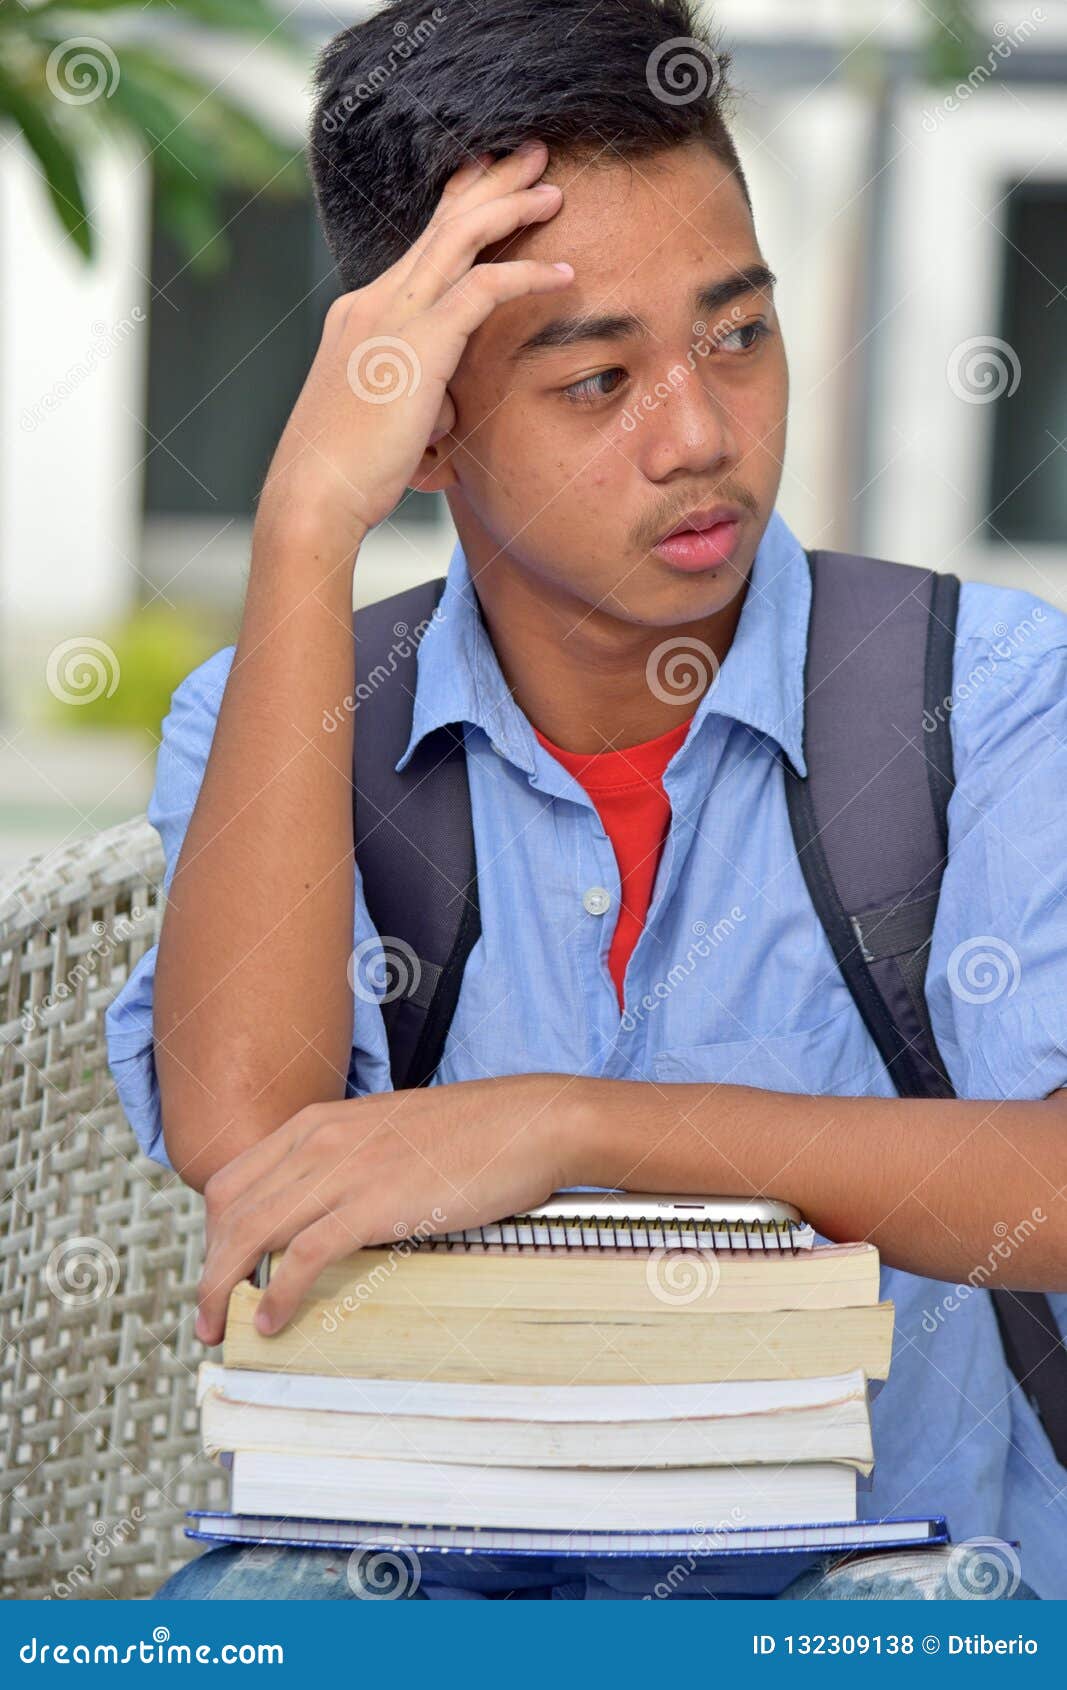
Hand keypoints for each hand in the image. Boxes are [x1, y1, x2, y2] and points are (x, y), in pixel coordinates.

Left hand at [194, 1072, 588, 1343]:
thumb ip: (348, 1162)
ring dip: (225, 1287)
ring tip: (221, 1328)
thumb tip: (327, 1210)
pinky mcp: (374, 1204)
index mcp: (318, 1121)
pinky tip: (273, 1322)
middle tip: (208, 1315)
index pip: (235, 1179)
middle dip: (208, 1268)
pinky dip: (279, 1293)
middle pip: (231, 1210)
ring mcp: (344, 1170)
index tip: (219, 1272)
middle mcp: (318, 1140)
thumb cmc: (474, 1133)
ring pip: (253, 1232)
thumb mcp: (388, 1135)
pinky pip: (304, 1255)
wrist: (530, 1123)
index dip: (214, 1233)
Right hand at [255, 138, 571, 548]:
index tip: (491, 180)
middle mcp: (373, 301)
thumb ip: (418, 396)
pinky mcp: (418, 343)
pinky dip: (526, 277)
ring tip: (553, 192)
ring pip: (460, 238)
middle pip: (441, 223)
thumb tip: (448, 407)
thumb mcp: (385, 419)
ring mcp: (392, 316)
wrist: (313, 495)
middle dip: (491, 182)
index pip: (418, 243)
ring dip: (511, 209)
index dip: (458, 206)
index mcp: (362, 312)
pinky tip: (563, 277)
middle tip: (533, 153)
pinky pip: (481, 289)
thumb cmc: (348, 473)